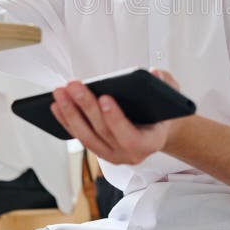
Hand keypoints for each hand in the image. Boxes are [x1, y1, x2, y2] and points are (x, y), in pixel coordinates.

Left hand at [50, 68, 180, 164]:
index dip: (116, 118)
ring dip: (71, 114)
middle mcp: (128, 155)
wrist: (157, 130)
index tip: (105, 97)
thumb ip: (166, 84)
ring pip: (86, 137)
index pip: (130, 136)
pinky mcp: (98, 150)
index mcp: (150, 144)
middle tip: (74, 86)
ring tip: (61, 92)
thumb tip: (154, 74)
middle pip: (102, 132)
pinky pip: (79, 137)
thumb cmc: (164, 111)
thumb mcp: (173, 95)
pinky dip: (66, 120)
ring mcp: (111, 156)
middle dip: (86, 108)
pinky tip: (56, 104)